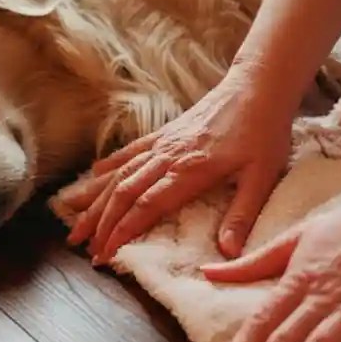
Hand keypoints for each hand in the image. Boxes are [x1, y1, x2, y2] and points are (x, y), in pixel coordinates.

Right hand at [64, 65, 295, 261]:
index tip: (105, 254)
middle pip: (123, 192)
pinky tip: (92, 176)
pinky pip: (129, 152)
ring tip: (75, 220)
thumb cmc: (265, 133)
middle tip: (81, 246)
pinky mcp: (164, 133)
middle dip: (99, 221)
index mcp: (190, 170)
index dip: (121, 231)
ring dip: (95, 199)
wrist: (259, 87)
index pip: (145, 205)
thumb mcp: (262, 177)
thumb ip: (242, 215)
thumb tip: (228, 253)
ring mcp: (162, 143)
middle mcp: (168, 156)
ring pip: (119, 173)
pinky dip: (108, 165)